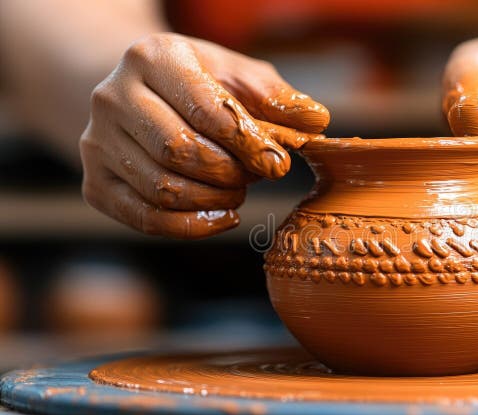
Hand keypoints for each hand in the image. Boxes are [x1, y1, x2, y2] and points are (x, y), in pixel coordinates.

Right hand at [80, 33, 328, 237]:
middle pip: (178, 151)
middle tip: (256, 177)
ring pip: (161, 188)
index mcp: (153, 57)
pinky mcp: (94, 184)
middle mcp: (113, 96)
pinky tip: (223, 216)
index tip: (279, 164)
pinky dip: (191, 226)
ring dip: (214, 199)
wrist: (140, 96)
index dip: (248, 143)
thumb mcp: (241, 77)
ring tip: (238, 191)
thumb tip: (316, 122)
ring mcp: (96, 142)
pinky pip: (144, 218)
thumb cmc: (201, 85)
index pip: (205, 109)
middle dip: (230, 172)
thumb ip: (278, 99)